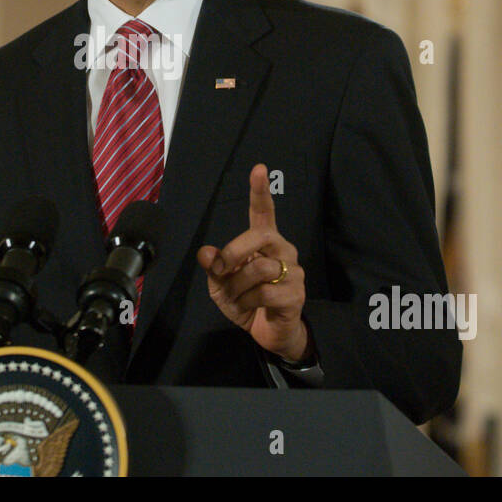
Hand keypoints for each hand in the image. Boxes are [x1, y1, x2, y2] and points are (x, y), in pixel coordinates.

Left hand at [196, 164, 310, 362]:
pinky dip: (247, 302)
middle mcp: (282, 250)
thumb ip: (214, 267)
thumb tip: (205, 252)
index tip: (258, 168)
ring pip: (259, 269)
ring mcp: (292, 271)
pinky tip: (248, 308)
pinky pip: (265, 293)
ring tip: (235, 298)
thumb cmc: (246, 301)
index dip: (259, 190)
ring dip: (237, 287)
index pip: (263, 211)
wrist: (267, 332)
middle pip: (259, 236)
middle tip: (220, 270)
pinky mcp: (296, 294)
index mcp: (264, 242)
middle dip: (234, 252)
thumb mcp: (221, 284)